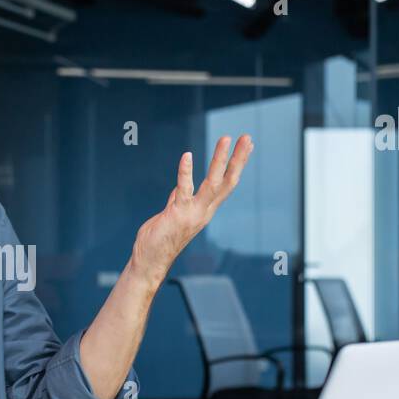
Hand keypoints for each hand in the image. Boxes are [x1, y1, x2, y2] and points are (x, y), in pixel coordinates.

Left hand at [130, 134, 252, 285]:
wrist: (150, 262)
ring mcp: (193, 213)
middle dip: (239, 158)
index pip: (227, 184)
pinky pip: (184, 190)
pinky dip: (186, 172)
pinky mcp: (178, 214)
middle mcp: (204, 211)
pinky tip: (187, 156)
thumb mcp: (172, 214)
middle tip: (247, 136)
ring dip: (220, 159)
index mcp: (205, 210)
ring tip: (226, 138)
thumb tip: (179, 189)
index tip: (248, 146)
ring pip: (213, 183)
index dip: (238, 164)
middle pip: (228, 181)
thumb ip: (178, 200)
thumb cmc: (159, 240)